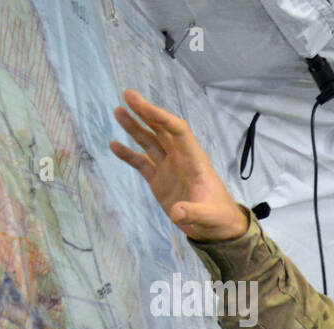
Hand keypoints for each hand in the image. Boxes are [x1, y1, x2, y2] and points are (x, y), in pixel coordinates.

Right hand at [109, 88, 248, 242]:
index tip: (144, 107)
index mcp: (195, 161)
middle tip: (128, 95)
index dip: (162, 118)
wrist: (217, 229)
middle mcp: (181, 159)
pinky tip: (114, 145)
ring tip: (118, 111)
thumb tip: (177, 213)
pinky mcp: (159, 181)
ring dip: (134, 127)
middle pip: (162, 130)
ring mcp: (169, 169)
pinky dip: (128, 154)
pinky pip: (141, 163)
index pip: (179, 132)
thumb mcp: (209, 216)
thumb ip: (194, 213)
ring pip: (150, 142)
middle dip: (146, 112)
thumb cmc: (219, 218)